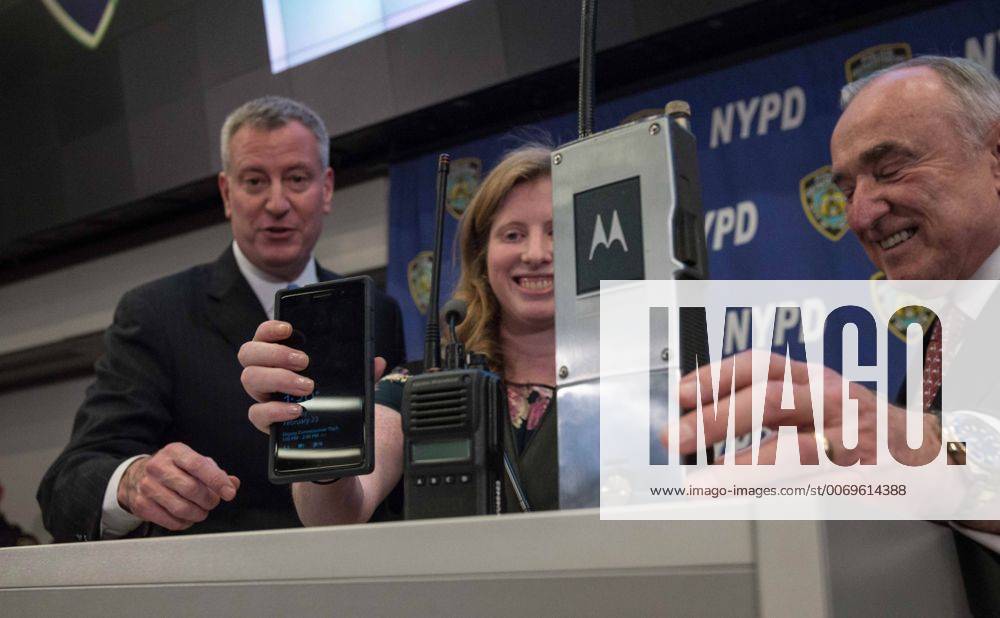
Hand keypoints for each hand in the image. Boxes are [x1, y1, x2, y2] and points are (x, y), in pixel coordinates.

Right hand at [117, 442, 239, 530]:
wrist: (137, 475)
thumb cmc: (173, 469)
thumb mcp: (193, 463)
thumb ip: (215, 472)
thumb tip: (233, 483)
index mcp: (175, 452)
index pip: (198, 465)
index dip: (216, 481)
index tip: (229, 493)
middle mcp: (158, 466)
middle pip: (191, 489)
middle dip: (209, 500)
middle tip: (213, 502)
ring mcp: (147, 486)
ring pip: (181, 508)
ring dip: (198, 514)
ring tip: (201, 511)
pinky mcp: (141, 504)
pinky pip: (170, 521)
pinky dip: (184, 523)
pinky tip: (187, 518)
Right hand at [238, 320, 386, 433]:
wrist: (333, 438)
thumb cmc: (334, 401)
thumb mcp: (351, 385)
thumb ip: (362, 373)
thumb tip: (377, 362)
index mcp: (280, 358)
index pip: (262, 336)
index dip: (269, 328)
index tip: (289, 328)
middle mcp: (266, 374)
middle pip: (248, 354)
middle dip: (275, 353)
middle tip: (303, 360)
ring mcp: (263, 397)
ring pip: (249, 379)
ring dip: (278, 378)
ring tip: (307, 386)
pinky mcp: (265, 421)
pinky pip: (255, 413)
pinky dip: (275, 410)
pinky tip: (296, 410)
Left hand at [663, 350, 942, 465]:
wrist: (929, 453)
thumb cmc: (861, 427)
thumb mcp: (815, 402)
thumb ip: (770, 408)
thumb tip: (708, 415)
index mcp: (811, 377)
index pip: (759, 365)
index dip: (715, 376)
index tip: (680, 393)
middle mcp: (828, 396)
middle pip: (767, 398)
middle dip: (716, 417)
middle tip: (678, 437)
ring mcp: (847, 432)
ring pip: (788, 443)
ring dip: (738, 462)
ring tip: (702, 477)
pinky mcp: (860, 468)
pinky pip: (809, 479)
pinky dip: (772, 486)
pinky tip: (743, 491)